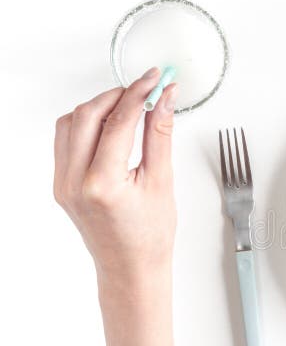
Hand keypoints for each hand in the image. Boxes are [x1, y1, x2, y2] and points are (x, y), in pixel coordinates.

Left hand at [53, 67, 177, 283]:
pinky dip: (86, 125)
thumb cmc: (150, 236)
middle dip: (117, 95)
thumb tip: (166, 99)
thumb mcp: (162, 181)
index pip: (120, 121)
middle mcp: (74, 181)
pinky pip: (65, 140)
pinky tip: (110, 127)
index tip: (155, 78)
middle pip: (87, 115)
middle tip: (144, 89)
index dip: (140, 93)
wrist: (131, 267)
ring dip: (98, 108)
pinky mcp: (60, 183)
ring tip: (128, 108)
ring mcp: (62, 183)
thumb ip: (160, 134)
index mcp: (103, 183)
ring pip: (70, 123)